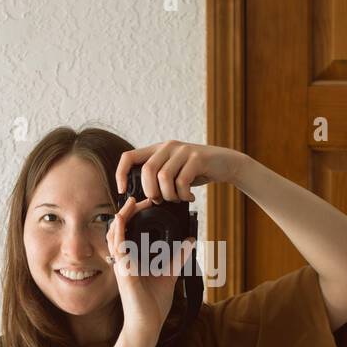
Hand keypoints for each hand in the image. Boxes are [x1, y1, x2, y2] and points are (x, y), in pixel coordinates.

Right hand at [105, 192, 196, 346]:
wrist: (148, 325)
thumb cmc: (153, 305)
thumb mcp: (170, 275)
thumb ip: (178, 257)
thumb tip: (190, 240)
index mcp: (133, 259)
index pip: (129, 232)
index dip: (135, 216)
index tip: (149, 203)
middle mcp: (124, 260)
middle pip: (121, 228)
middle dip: (130, 211)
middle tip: (144, 198)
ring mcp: (121, 265)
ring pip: (115, 234)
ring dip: (123, 215)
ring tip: (132, 202)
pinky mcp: (123, 271)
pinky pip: (117, 247)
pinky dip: (119, 231)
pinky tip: (122, 218)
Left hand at [115, 140, 236, 204]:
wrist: (226, 163)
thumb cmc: (197, 170)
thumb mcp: (174, 169)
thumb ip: (159, 177)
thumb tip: (144, 197)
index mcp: (158, 149)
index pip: (129, 157)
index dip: (121, 174)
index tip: (123, 191)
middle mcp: (168, 146)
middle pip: (147, 171)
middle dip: (151, 192)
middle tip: (161, 200)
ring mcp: (183, 151)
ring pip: (164, 178)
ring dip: (169, 195)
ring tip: (178, 198)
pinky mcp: (197, 158)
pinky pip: (182, 181)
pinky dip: (184, 195)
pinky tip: (190, 198)